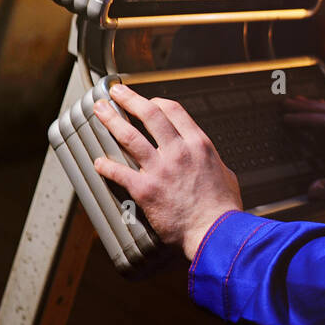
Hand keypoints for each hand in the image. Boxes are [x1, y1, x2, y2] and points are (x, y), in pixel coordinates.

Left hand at [91, 84, 242, 260]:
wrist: (216, 231)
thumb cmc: (223, 208)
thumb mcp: (226, 174)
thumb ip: (212, 162)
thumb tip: (209, 161)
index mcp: (199, 144)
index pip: (173, 111)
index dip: (156, 102)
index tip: (147, 102)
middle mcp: (178, 151)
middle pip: (149, 115)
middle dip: (129, 100)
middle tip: (115, 93)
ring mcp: (161, 169)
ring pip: (129, 136)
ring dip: (111, 120)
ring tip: (99, 112)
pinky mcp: (146, 190)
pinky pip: (120, 172)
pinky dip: (106, 166)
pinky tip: (98, 162)